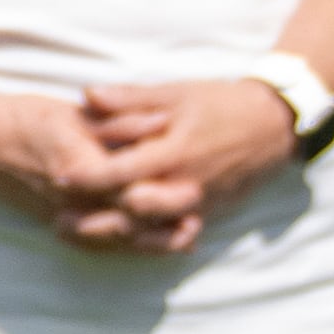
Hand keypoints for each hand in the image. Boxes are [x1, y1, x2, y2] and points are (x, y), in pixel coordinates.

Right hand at [0, 79, 199, 254]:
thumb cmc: (24, 118)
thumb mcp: (72, 114)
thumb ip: (116, 122)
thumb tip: (159, 120)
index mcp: (82, 167)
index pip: (134, 189)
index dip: (168, 195)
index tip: (196, 190)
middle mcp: (73, 198)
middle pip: (130, 222)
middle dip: (165, 226)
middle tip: (196, 222)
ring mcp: (60, 214)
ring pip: (113, 239)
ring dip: (149, 242)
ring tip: (180, 237)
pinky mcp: (51, 221)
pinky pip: (92, 244)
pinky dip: (120, 247)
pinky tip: (140, 243)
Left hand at [78, 79, 300, 226]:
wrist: (274, 126)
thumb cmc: (219, 104)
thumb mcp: (175, 94)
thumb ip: (130, 99)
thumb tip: (87, 95)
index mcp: (175, 152)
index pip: (124, 172)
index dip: (89, 176)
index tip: (59, 177)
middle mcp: (186, 185)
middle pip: (134, 213)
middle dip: (97, 218)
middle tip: (59, 219)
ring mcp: (199, 204)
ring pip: (152, 232)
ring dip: (116, 234)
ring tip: (78, 231)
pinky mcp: (208, 214)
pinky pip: (172, 235)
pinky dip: (145, 239)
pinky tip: (116, 238)